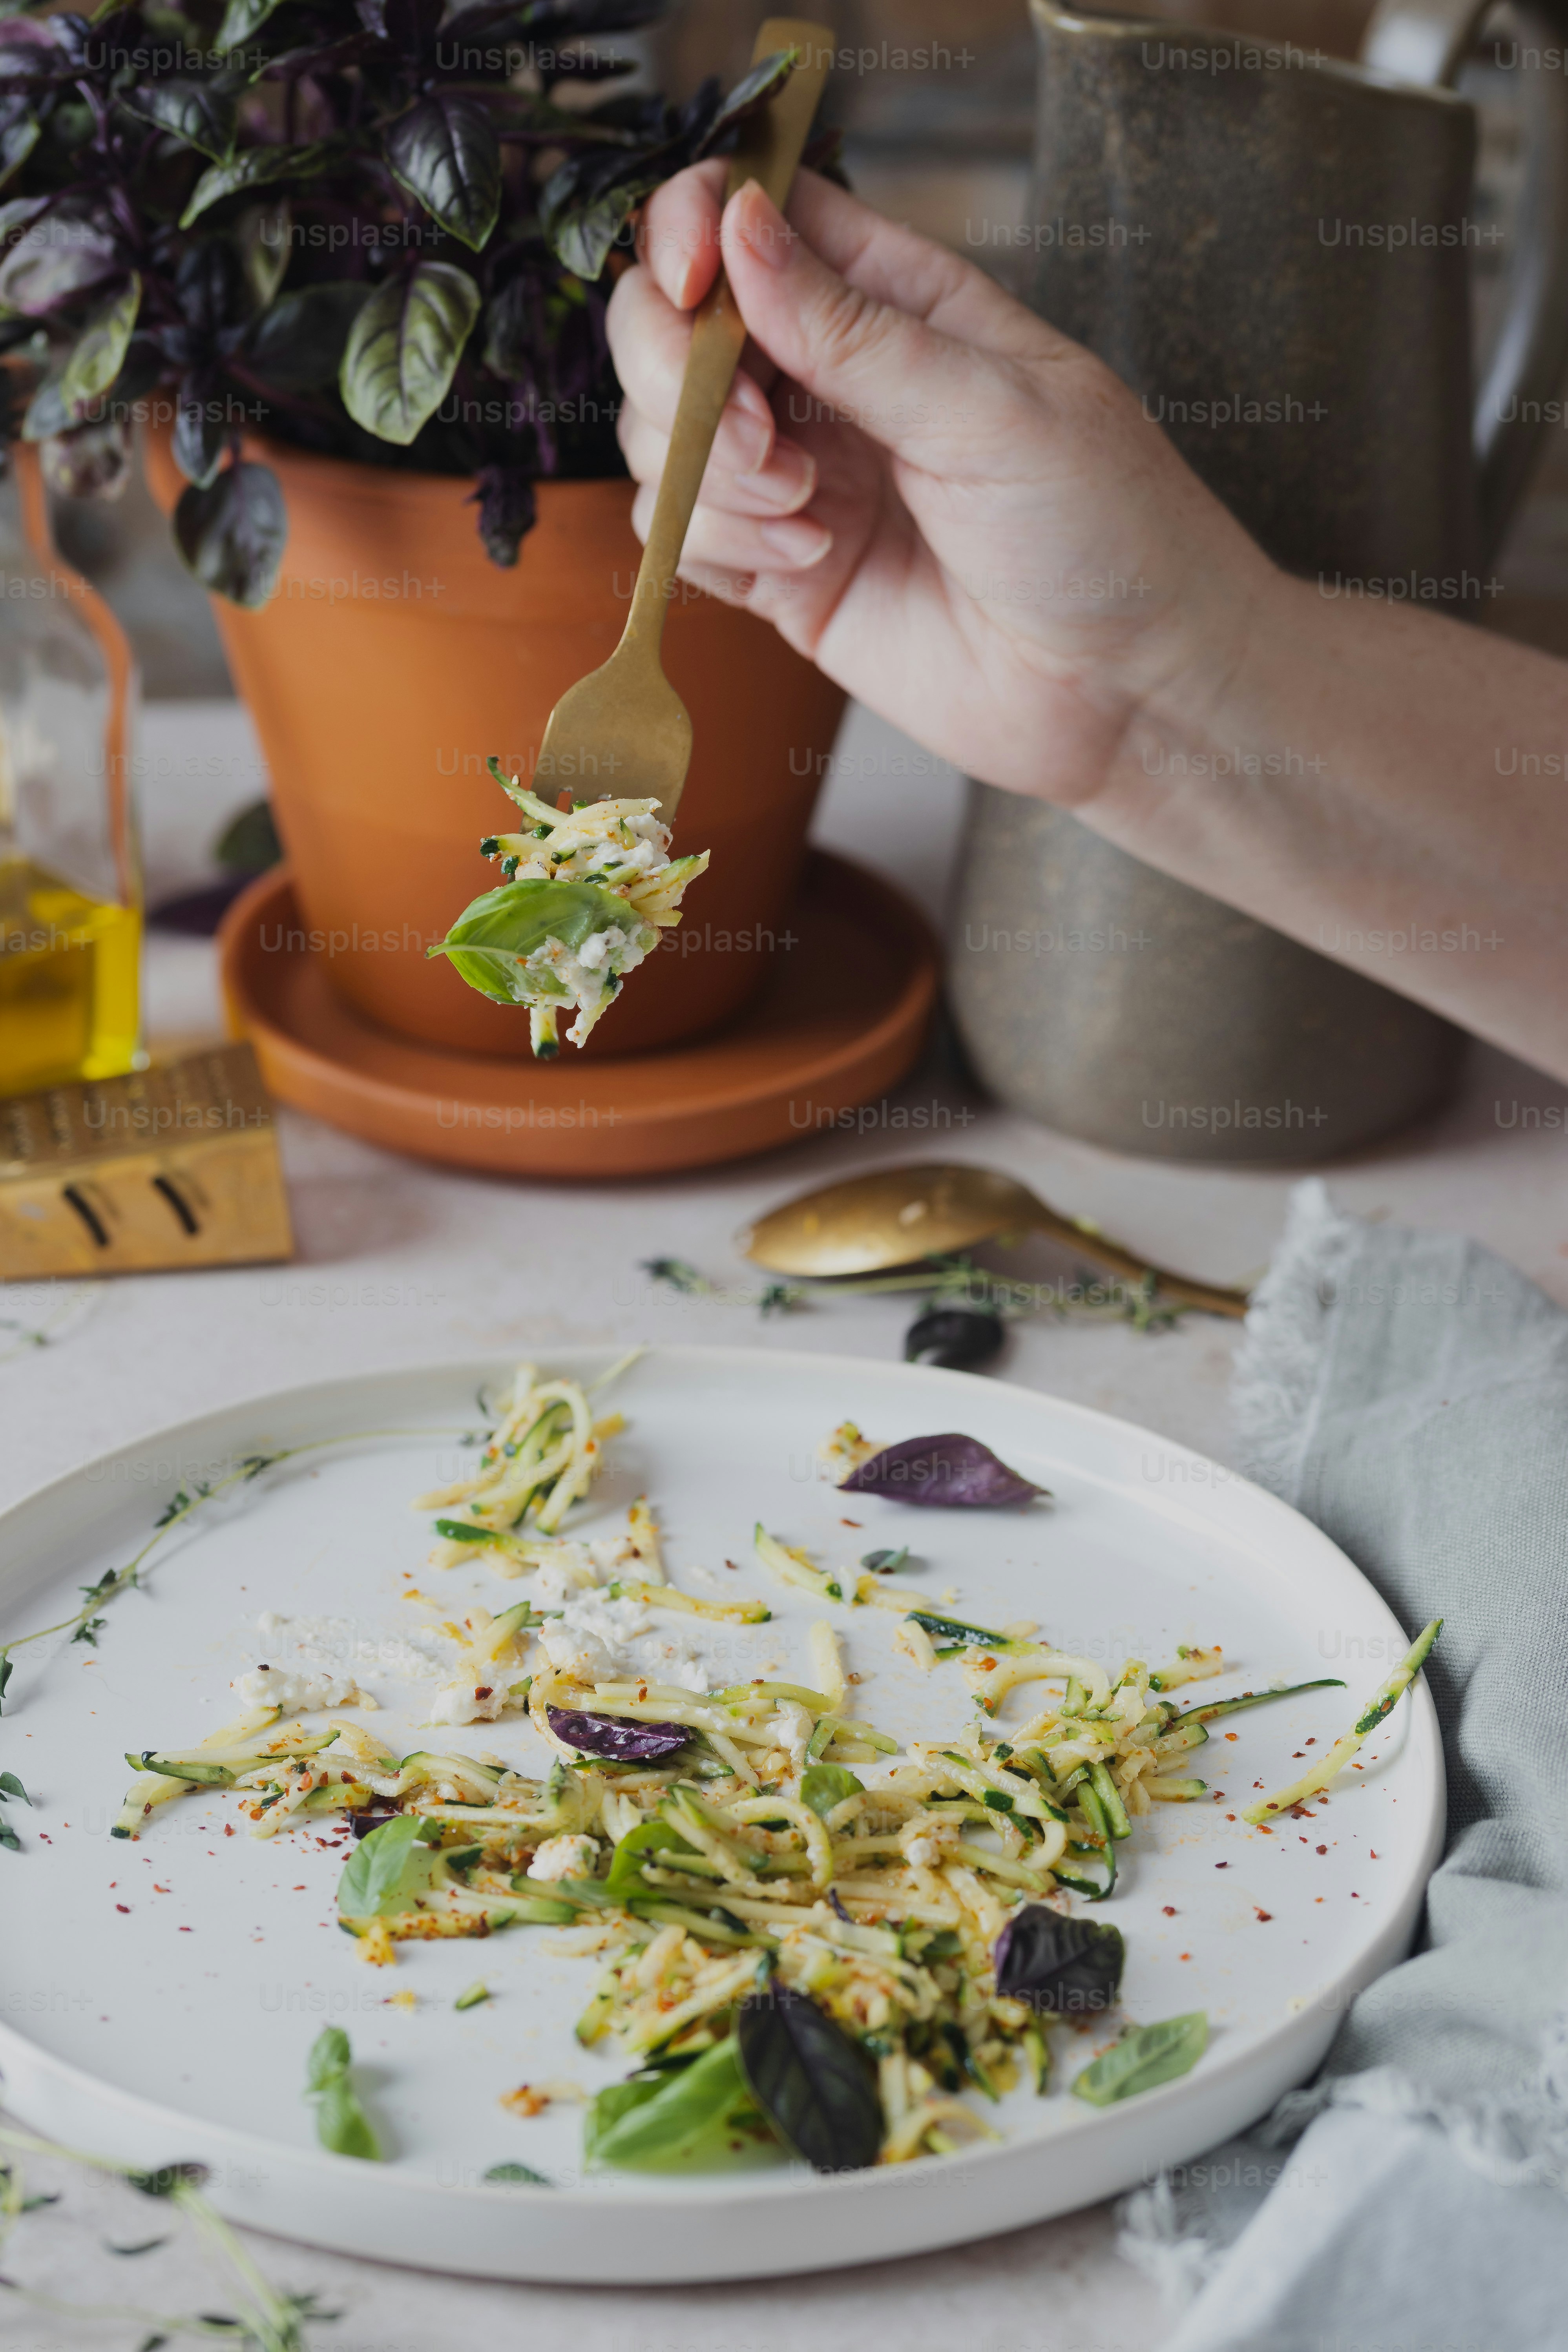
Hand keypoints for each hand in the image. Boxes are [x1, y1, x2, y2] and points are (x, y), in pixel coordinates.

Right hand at [606, 164, 1271, 806]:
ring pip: (663, 432)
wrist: (1128, 688)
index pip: (751, 214)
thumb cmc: (1105, 528)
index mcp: (896, 299)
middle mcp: (832, 379)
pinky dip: (716, 541)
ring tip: (807, 515)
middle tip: (764, 440)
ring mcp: (800, 477)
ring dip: (711, 471)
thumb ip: (856, 330)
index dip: (694, 228)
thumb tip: (740, 227)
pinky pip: (682, 533)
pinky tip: (807, 559)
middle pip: (674, 322)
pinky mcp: (783, 573)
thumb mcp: (993, 408)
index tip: (696, 283)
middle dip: (681, 370)